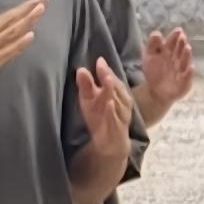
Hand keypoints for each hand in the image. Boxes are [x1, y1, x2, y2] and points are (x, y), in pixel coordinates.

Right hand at [0, 0, 47, 103]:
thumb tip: (8, 40)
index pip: (7, 17)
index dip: (24, 7)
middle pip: (10, 20)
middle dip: (29, 8)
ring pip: (10, 32)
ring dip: (27, 20)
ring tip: (41, 8)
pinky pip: (6, 52)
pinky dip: (19, 43)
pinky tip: (31, 35)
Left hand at [75, 58, 135, 172]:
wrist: (110, 142)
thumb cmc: (100, 117)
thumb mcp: (90, 100)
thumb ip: (87, 85)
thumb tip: (80, 68)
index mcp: (118, 93)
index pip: (113, 79)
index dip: (106, 70)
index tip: (99, 60)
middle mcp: (123, 102)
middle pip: (117, 87)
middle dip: (110, 77)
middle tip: (102, 67)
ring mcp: (122, 114)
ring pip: (118, 100)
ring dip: (113, 90)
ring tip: (107, 79)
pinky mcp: (118, 126)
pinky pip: (116, 117)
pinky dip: (113, 110)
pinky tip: (110, 102)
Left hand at [142, 27, 196, 112]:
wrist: (156, 91)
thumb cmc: (154, 72)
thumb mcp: (149, 57)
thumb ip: (152, 44)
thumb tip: (157, 33)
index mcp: (168, 53)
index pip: (172, 43)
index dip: (175, 37)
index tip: (178, 30)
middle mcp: (177, 60)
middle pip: (180, 51)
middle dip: (181, 44)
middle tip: (182, 37)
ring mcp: (182, 71)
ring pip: (185, 62)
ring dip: (186, 55)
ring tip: (187, 48)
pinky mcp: (185, 82)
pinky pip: (187, 77)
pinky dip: (189, 72)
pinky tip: (191, 67)